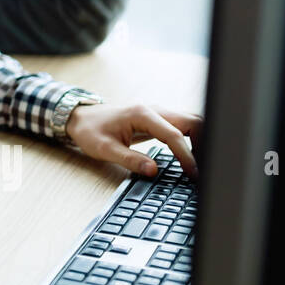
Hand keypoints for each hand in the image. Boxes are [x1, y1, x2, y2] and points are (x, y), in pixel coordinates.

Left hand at [65, 103, 201, 177]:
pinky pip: (183, 126)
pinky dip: (193, 138)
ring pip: (191, 121)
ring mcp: (158, 113)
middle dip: (203, 143)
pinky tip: (193, 155)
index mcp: (142, 115)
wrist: (80, 118)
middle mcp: (154, 110)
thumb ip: (129, 160)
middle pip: (192, 122)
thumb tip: (153, 171)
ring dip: (201, 140)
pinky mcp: (159, 119)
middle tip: (204, 168)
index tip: (193, 174)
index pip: (174, 135)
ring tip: (202, 164)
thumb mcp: (104, 149)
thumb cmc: (90, 131)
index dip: (187, 156)